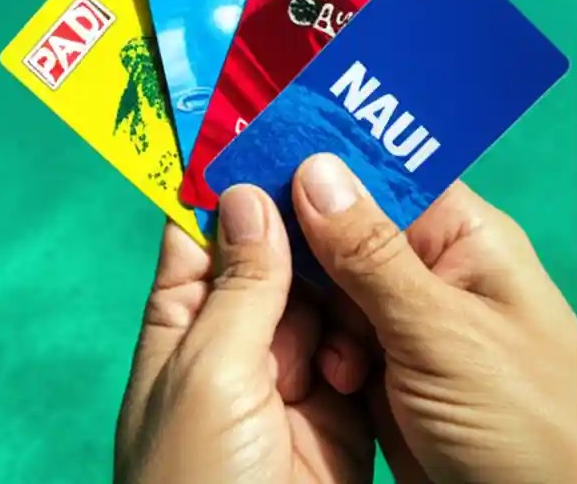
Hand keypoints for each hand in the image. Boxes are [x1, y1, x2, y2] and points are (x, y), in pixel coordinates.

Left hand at [115, 186, 371, 483]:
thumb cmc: (204, 474)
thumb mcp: (211, 371)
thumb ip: (242, 286)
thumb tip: (248, 192)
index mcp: (187, 321)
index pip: (210, 232)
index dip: (243, 181)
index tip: (289, 128)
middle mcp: (242, 337)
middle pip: (285, 256)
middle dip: (317, 225)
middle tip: (364, 179)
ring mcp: (298, 369)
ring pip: (335, 294)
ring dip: (353, 281)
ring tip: (379, 257)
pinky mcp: (347, 400)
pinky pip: (368, 342)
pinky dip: (380, 329)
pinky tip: (389, 320)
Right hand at [293, 154, 576, 483]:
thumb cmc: (522, 415)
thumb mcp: (442, 332)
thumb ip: (373, 254)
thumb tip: (316, 169)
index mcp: (464, 239)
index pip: (386, 175)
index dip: (324, 167)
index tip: (257, 165)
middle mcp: (434, 272)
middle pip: (346, 234)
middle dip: (307, 256)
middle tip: (264, 271)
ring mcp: (408, 326)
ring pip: (330, 294)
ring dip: (313, 318)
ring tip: (329, 357)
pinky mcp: (387, 374)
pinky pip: (332, 345)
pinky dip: (319, 360)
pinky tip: (327, 382)